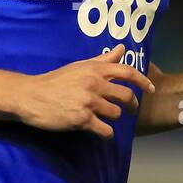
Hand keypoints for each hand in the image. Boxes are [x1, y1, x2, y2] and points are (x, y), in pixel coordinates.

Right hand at [19, 44, 154, 138]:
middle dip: (131, 105)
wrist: (31, 96)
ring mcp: (89, 101)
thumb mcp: (79, 66)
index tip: (151, 89)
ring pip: (116, 113)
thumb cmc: (55, 81)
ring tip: (104, 118)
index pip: (127, 72)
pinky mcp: (82, 119)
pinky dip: (106, 133)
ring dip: (113, 118)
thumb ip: (102, 59)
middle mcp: (94, 83)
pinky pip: (105, 130)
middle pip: (126, 95)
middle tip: (130, 110)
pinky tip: (101, 132)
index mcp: (94, 68)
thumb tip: (121, 48)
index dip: (143, 81)